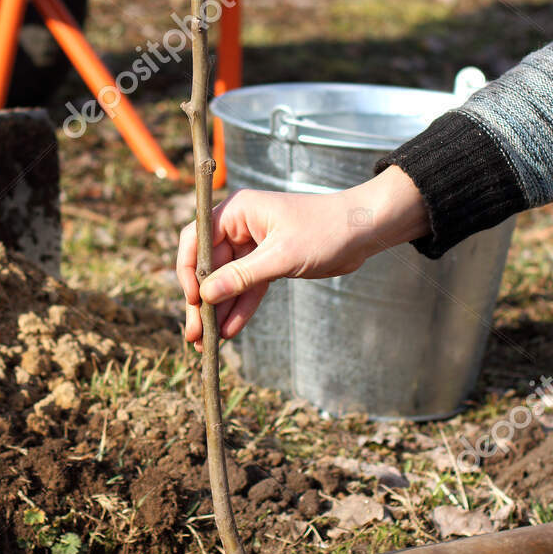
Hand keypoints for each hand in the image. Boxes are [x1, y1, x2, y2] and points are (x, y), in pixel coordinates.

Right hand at [176, 166, 429, 345]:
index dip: (188, 270)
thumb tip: (206, 295)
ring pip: (227, 281)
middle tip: (193, 334)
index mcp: (237, 211)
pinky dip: (240, 308)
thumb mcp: (282, 255)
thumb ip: (242, 276)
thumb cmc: (326, 230)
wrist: (364, 231)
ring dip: (218, 310)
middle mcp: (239, 226)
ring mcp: (253, 246)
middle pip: (208, 266)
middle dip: (201, 300)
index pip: (196, 239)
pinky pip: (247, 287)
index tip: (192, 300)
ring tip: (207, 342)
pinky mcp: (269, 263)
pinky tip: (228, 331)